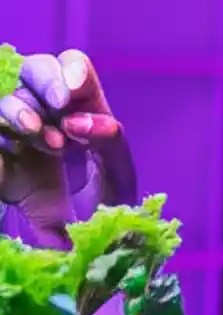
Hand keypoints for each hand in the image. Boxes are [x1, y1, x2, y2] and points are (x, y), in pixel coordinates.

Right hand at [0, 50, 135, 247]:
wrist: (85, 245)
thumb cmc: (107, 206)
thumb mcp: (118, 177)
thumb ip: (110, 144)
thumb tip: (82, 120)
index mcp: (82, 109)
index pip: (73, 69)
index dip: (70, 71)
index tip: (71, 94)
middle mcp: (48, 112)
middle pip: (35, 70)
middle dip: (45, 81)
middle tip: (59, 103)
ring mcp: (18, 131)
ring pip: (10, 99)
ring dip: (23, 111)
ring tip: (49, 141)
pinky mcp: (0, 158)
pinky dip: (2, 136)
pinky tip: (12, 158)